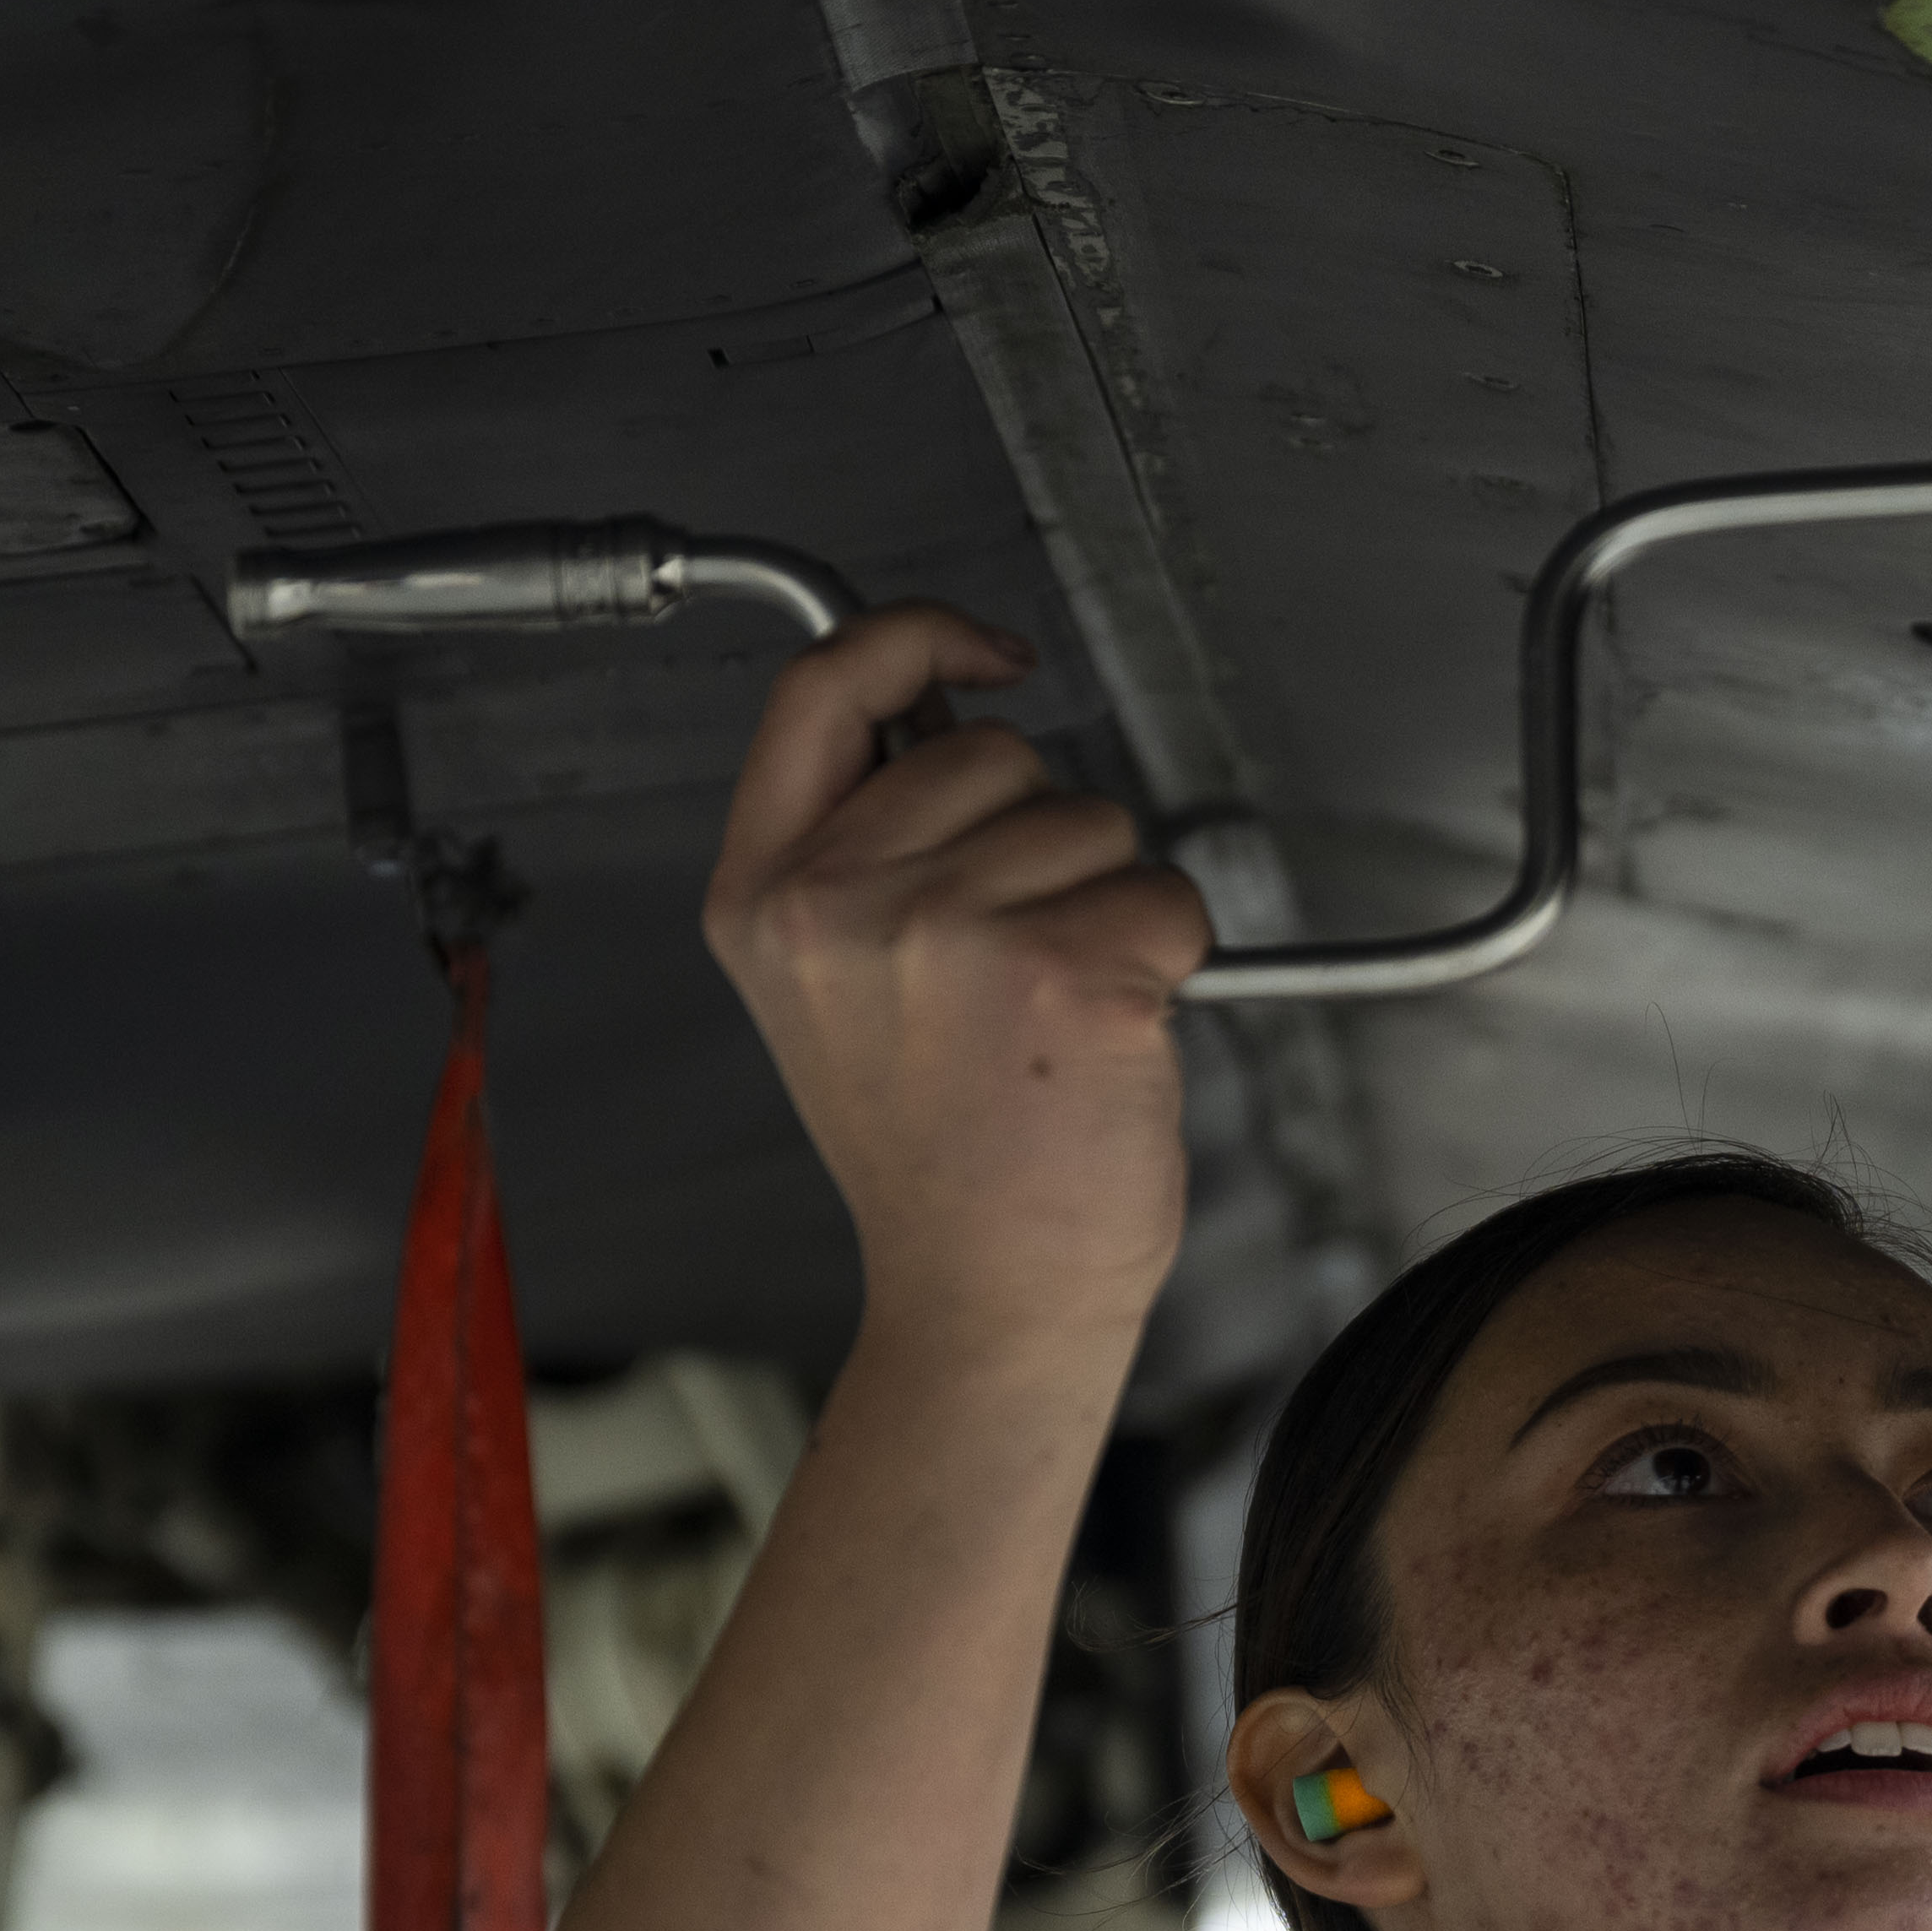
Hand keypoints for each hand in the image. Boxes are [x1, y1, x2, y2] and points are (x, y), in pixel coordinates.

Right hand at [702, 608, 1215, 1352]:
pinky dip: (1168, 954)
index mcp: (763, 896)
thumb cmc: (938, 1151)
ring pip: (1091, 819)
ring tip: (1053, 1015)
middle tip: (1013, 966)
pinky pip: (1164, 894)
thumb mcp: (834, 984)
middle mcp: (836, 904)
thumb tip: (957, 709)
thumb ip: (866, 845)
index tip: (991, 653)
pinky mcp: (1064, 973)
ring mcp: (948, 935)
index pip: (823, 686)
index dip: (917, 634)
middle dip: (1039, 830)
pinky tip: (1109, 1037)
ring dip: (1107, 900)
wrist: (985, 1296)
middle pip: (989, 750)